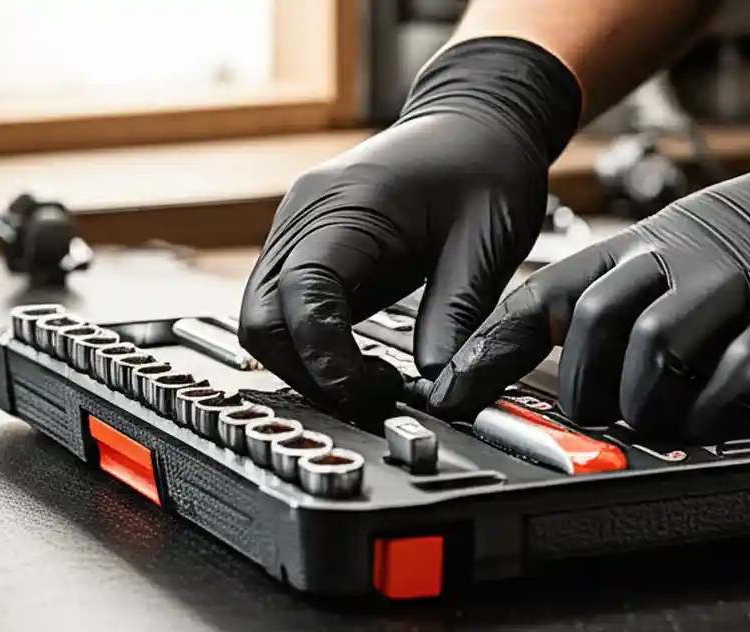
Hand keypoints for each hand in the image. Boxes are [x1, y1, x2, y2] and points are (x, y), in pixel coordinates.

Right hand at [238, 38, 579, 412]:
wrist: (476, 118)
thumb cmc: (483, 162)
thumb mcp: (487, 242)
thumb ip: (456, 313)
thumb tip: (436, 384)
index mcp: (344, 208)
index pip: (300, 295)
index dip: (324, 357)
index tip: (370, 389)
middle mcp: (304, 219)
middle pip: (262, 319)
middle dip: (308, 372)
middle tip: (371, 396)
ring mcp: (298, 233)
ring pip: (265, 320)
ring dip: (308, 364)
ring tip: (372, 380)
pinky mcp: (306, 248)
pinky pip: (285, 308)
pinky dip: (312, 345)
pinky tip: (359, 359)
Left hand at [428, 98, 749, 438]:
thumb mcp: (701, 234)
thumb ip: (647, 283)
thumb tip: (593, 348)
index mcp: (650, 238)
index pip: (548, 289)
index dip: (493, 343)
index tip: (454, 385)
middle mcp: (681, 256)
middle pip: (589, 326)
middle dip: (576, 390)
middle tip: (588, 423)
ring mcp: (736, 287)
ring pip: (649, 356)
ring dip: (639, 409)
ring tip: (652, 427)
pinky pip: (727, 382)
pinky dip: (706, 417)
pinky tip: (707, 426)